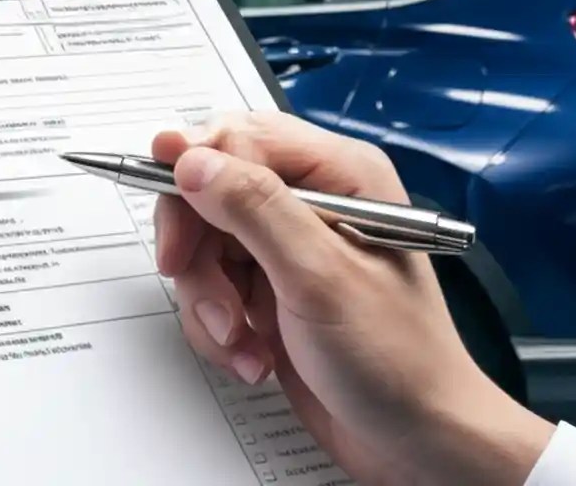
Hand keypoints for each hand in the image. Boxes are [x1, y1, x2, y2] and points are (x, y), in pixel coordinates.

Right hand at [153, 112, 552, 485]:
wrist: (414, 439)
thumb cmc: (399, 360)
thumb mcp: (319, 276)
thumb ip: (253, 209)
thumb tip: (195, 161)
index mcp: (342, 176)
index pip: (244, 137)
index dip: (196, 156)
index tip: (161, 181)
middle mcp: (314, 204)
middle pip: (213, 189)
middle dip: (197, 243)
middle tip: (189, 274)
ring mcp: (289, 249)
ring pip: (205, 244)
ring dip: (209, 298)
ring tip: (240, 336)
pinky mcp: (271, 291)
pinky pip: (213, 289)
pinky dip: (220, 327)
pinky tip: (254, 355)